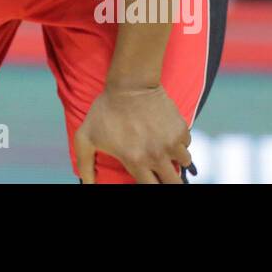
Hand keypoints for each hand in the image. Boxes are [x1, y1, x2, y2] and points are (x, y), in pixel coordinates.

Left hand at [73, 84, 190, 183]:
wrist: (130, 83)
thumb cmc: (105, 109)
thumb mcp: (86, 137)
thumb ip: (84, 164)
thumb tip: (86, 184)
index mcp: (135, 161)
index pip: (151, 188)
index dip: (150, 184)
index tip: (148, 178)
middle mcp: (157, 156)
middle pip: (173, 183)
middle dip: (168, 180)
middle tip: (162, 173)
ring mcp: (172, 142)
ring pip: (184, 163)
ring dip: (175, 160)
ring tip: (164, 151)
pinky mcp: (181, 128)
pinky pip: (186, 143)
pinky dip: (179, 142)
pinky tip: (167, 135)